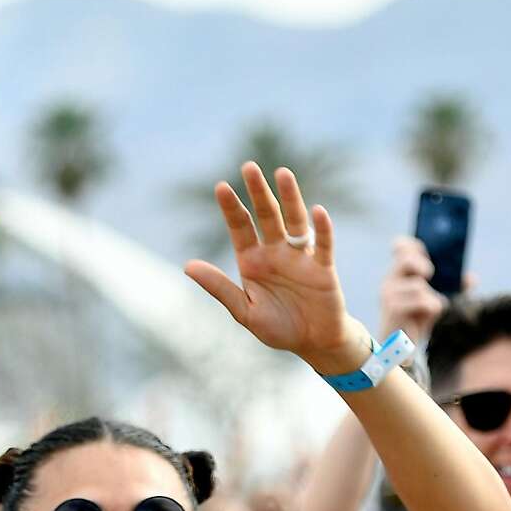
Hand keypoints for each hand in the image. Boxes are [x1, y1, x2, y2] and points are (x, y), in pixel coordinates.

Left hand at [184, 163, 369, 375]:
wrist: (313, 343)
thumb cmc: (278, 328)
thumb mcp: (244, 312)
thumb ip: (220, 288)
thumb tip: (187, 266)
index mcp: (253, 261)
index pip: (240, 228)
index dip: (231, 208)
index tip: (221, 187)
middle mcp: (276, 252)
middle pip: (266, 216)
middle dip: (258, 192)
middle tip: (248, 167)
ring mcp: (300, 256)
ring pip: (295, 221)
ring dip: (290, 198)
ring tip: (282, 173)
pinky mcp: (323, 267)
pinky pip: (323, 244)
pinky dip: (321, 229)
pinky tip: (318, 211)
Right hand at [379, 235, 474, 347]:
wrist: (402, 350)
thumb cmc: (417, 322)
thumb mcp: (435, 300)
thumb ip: (452, 287)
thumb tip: (472, 278)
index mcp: (398, 274)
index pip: (399, 246)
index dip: (411, 244)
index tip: (424, 251)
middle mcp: (390, 281)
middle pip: (406, 258)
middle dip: (422, 265)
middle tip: (430, 274)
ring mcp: (389, 294)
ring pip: (419, 285)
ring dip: (432, 298)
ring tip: (430, 309)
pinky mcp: (394, 309)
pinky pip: (422, 300)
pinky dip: (432, 307)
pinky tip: (428, 317)